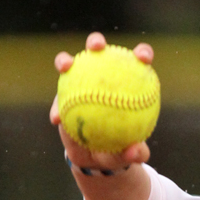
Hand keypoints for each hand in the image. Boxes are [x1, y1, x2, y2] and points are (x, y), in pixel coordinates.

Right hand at [50, 32, 155, 170]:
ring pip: (72, 66)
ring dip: (65, 60)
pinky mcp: (63, 97)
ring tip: (65, 66)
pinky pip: (57, 98)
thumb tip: (137, 152)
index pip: (138, 62)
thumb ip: (135, 153)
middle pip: (100, 52)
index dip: (142, 53)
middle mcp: (103, 77)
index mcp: (128, 84)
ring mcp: (80, 84)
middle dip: (96, 42)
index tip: (143, 56)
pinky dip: (56, 106)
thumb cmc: (117, 151)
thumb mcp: (128, 155)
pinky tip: (56, 118)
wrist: (94, 157)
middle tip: (96, 47)